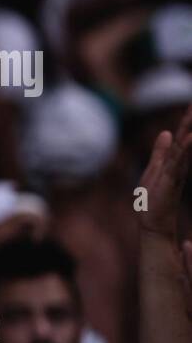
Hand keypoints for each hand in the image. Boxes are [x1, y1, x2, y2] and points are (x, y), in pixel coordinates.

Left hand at [136, 105, 191, 237]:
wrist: (153, 223)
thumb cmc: (154, 199)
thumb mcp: (154, 169)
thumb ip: (160, 151)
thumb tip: (166, 132)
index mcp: (175, 159)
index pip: (183, 136)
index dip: (188, 119)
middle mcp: (178, 164)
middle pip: (187, 137)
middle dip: (191, 120)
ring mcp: (176, 171)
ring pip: (185, 146)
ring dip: (190, 129)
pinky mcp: (171, 179)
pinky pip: (179, 160)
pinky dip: (185, 148)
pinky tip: (190, 136)